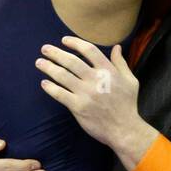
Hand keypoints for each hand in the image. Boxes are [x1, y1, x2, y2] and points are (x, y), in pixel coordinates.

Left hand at [36, 36, 156, 169]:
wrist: (124, 129)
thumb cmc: (128, 105)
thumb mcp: (130, 80)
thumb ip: (121, 63)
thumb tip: (116, 47)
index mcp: (108, 70)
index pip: (88, 50)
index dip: (74, 43)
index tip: (64, 41)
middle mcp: (95, 79)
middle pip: (71, 61)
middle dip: (55, 53)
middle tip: (45, 49)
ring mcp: (85, 93)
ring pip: (62, 76)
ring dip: (48, 67)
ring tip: (39, 62)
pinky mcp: (78, 107)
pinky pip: (60, 94)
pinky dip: (50, 88)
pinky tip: (44, 83)